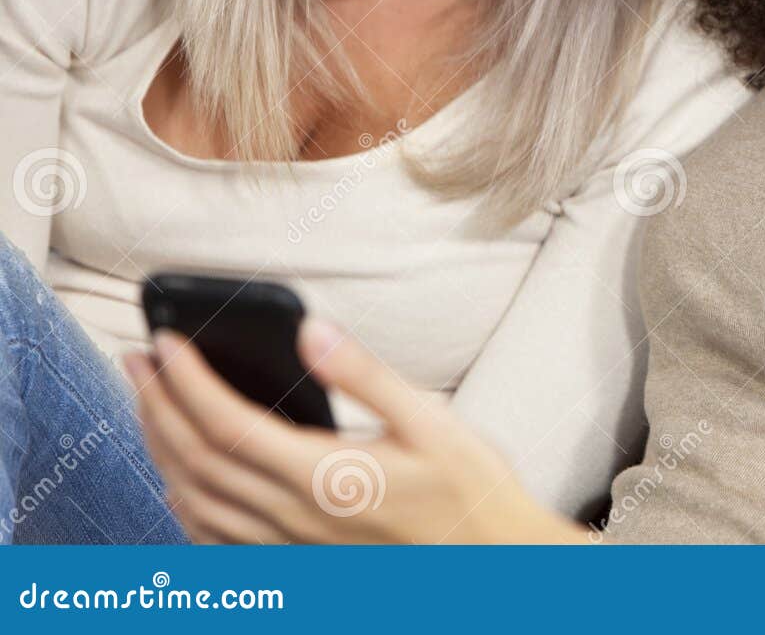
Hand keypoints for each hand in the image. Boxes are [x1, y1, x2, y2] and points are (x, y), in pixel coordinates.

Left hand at [126, 319, 589, 544]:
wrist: (495, 566)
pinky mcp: (299, 565)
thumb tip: (310, 331)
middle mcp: (297, 519)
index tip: (166, 342)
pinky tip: (179, 482)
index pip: (229, 425)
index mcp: (327, 476)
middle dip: (158, 405)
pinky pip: (217, 542)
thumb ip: (366, 376)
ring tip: (148, 406)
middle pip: (198, 461)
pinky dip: (184, 506)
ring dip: (160, 450)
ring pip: (197, 503)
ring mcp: (292, 549)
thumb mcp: (434, 421)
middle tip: (137, 360)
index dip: (188, 381)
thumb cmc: (472, 494)